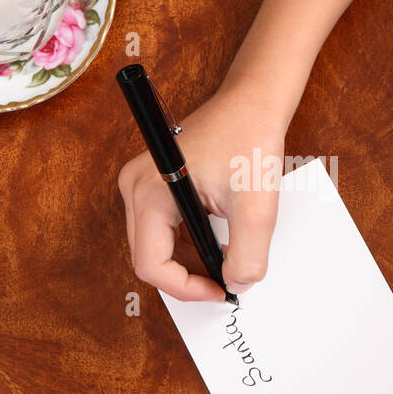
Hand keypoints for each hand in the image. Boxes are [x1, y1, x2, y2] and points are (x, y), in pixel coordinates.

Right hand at [118, 79, 285, 301]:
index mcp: (150, 192)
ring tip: (227, 259)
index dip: (186, 288)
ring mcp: (142, 185)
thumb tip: (236, 285)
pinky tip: (218, 241)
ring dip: (190, 261)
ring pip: (157, 246)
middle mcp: (136, 188)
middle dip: (188, 276)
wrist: (253, 102)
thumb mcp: (256, 206)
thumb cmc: (250, 139)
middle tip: (226, 281)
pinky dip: (191, 243)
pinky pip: (165, 229)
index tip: (220, 291)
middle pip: (149, 257)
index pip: (151, 264)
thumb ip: (247, 256)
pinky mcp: (156, 183)